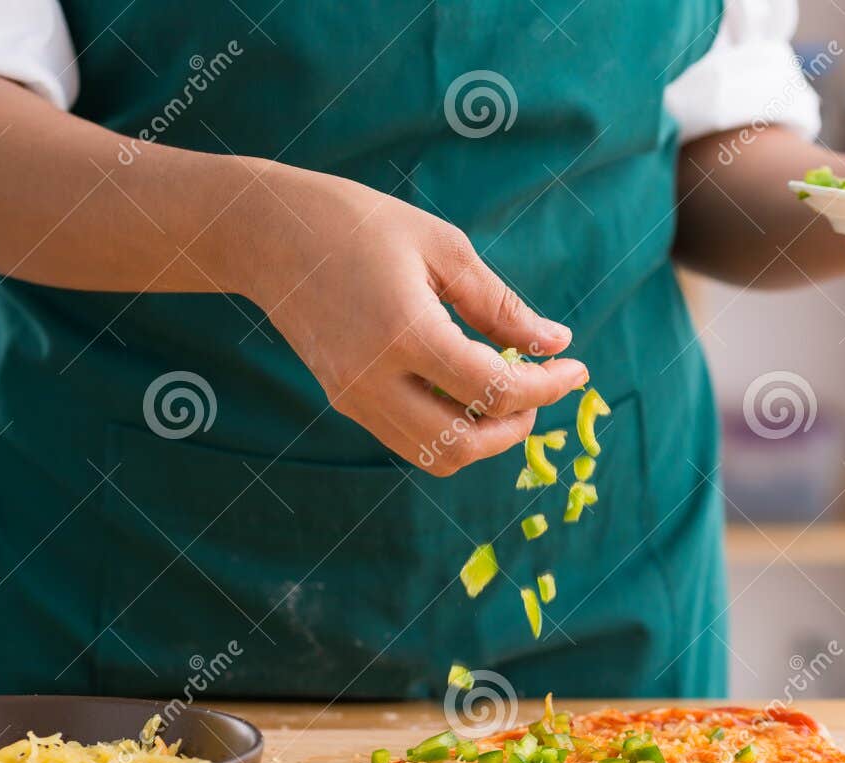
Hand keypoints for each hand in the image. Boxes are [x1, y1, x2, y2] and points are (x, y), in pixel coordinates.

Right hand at [243, 166, 587, 474]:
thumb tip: (557, 345)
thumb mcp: (444, 249)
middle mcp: (375, 380)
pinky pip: (410, 441)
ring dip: (485, 438)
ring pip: (438, 456)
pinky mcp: (344, 402)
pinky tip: (466, 391)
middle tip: (540, 391)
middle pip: (467, 445)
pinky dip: (450, 430)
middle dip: (518, 426)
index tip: (577, 370)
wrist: (267, 233)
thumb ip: (502, 306)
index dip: (547, 389)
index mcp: (405, 334)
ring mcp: (354, 399)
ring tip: (507, 393)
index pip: (494, 391)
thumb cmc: (360, 224)